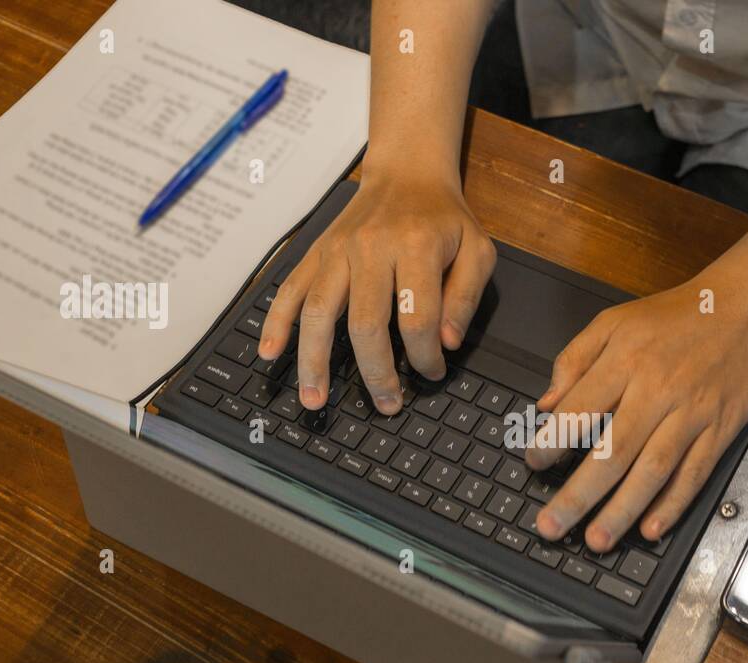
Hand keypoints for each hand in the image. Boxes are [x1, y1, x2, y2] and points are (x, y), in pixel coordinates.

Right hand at [258, 170, 496, 413]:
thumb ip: (466, 298)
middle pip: (365, 323)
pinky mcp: (316, 252)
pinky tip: (269, 353)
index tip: (431, 373)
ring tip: (315, 400)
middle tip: (386, 405)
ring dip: (314, 361)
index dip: (425, 357)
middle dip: (375, 373)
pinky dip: (276, 323)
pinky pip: (290, 289)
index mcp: (416, 246)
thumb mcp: (477, 250)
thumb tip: (447, 345)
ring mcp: (337, 250)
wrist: (407, 173)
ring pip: (319, 312)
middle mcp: (371, 248)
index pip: (417, 318)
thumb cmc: (445, 218)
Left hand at [526, 277, 747, 551]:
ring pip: (653, 470)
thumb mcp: (614, 321)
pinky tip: (650, 529)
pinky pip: (694, 473)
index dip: (552, 442)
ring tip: (595, 541)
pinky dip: (673, 504)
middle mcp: (658, 389)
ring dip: (622, 510)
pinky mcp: (720, 429)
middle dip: (579, 495)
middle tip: (551, 526)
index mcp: (625, 360)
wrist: (743, 306)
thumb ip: (575, 360)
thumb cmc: (673, 317)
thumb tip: (546, 405)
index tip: (534, 464)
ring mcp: (692, 413)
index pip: (580, 410)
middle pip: (613, 452)